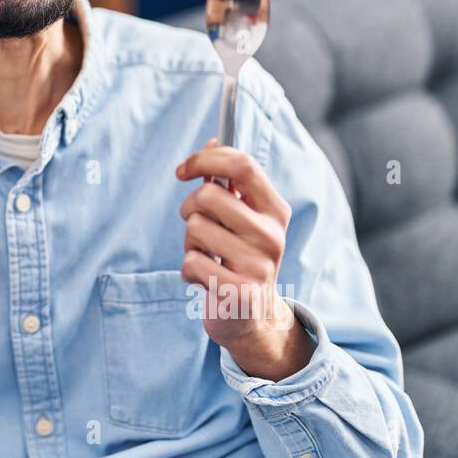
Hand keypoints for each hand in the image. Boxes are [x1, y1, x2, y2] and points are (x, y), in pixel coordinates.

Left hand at [175, 139, 310, 377]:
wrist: (252, 317)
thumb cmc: (239, 256)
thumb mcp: (241, 217)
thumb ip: (227, 182)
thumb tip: (213, 141)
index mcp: (275, 210)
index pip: (242, 165)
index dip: (205, 159)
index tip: (182, 170)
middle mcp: (272, 235)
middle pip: (208, 196)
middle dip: (189, 208)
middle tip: (197, 227)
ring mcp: (259, 265)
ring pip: (195, 229)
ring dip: (190, 243)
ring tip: (207, 257)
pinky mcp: (239, 292)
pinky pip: (190, 263)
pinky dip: (188, 271)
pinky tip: (206, 280)